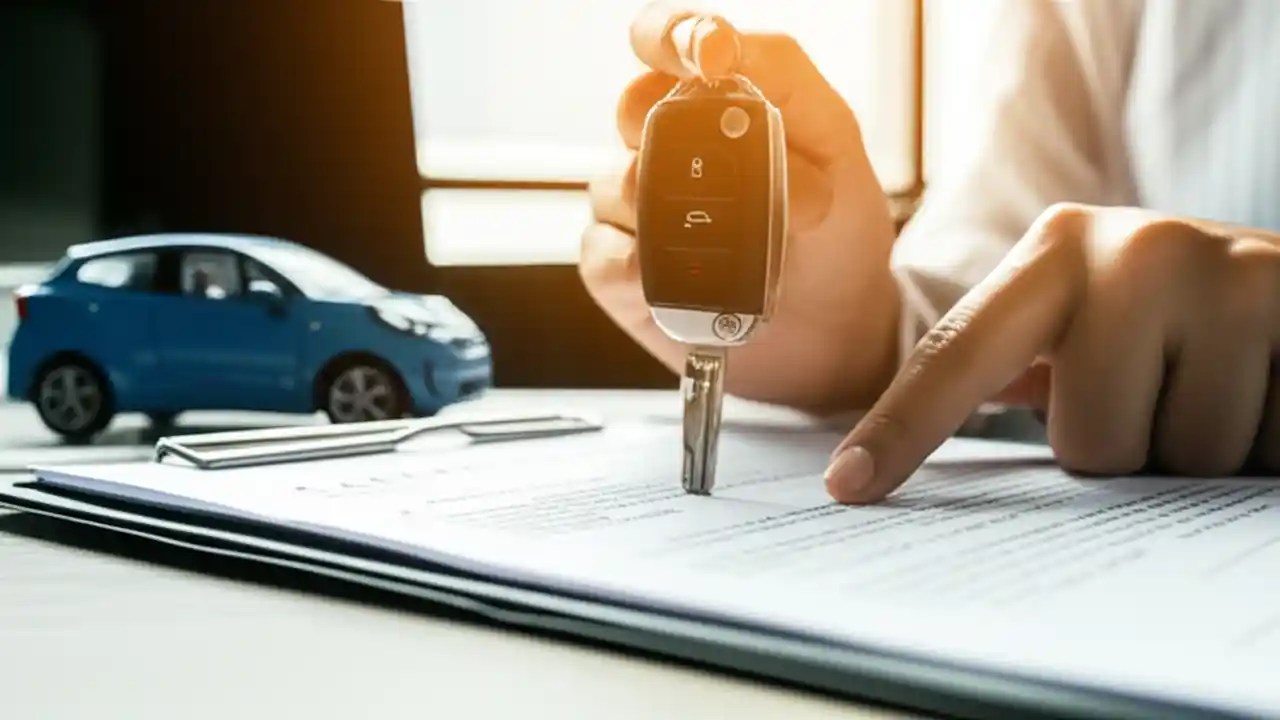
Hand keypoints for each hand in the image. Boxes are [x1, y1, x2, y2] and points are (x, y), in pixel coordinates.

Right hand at [580, 2, 900, 411]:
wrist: (834, 332)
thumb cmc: (837, 235)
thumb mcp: (843, 162)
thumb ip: (793, 112)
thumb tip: (739, 103)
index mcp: (720, 102)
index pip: (675, 40)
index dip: (674, 34)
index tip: (708, 54)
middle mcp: (668, 144)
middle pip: (631, 105)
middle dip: (661, 126)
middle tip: (706, 160)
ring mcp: (638, 207)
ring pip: (615, 184)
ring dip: (668, 213)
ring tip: (725, 247)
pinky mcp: (620, 270)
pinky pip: (603, 254)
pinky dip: (639, 267)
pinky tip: (680, 282)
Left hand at [826, 204, 1279, 502]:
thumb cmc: (1169, 321)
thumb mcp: (1087, 322)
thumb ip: (1017, 371)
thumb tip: (896, 462)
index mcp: (1054, 254)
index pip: (958, 356)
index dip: (901, 428)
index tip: (847, 487)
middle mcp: (1136, 249)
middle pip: (1092, 445)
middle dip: (1127, 452)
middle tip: (1158, 399)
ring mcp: (1233, 274)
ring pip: (1188, 457)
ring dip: (1204, 453)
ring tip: (1221, 388)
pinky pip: (1269, 445)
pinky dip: (1269, 444)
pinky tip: (1268, 391)